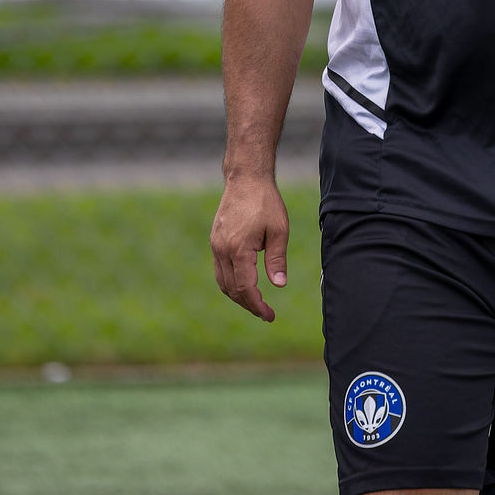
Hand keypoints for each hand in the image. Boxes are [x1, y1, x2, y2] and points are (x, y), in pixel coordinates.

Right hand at [210, 176, 289, 322]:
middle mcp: (222, 249)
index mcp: (238, 249)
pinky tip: (245, 284)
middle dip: (249, 305)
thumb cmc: (266, 202)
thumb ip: (277, 260)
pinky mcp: (215, 240)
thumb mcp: (279, 230)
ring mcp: (216, 245)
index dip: (257, 306)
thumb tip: (279, 286)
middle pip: (232, 289)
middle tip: (266, 314)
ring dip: (238, 296)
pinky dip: (231, 283)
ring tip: (256, 303)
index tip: (270, 316)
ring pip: (223, 282)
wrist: (246, 178)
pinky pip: (220, 270)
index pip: (245, 288)